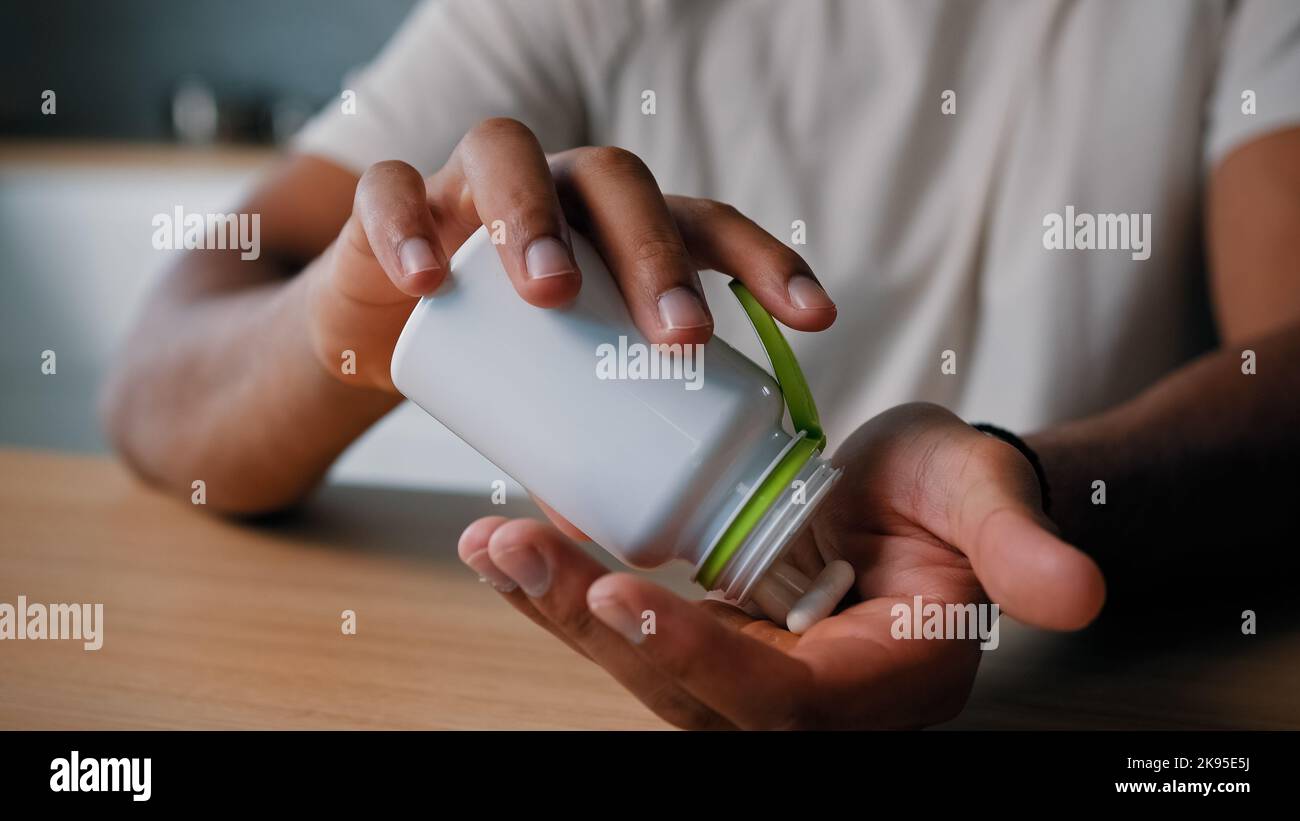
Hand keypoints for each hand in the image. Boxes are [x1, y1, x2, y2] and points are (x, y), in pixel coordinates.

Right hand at [305, 117, 836, 391]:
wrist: (383, 327)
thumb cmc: (500, 354)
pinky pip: (390, 192)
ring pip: (510, 157)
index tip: (816, 321)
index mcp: (617, 231)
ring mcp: (471, 185)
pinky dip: (405, 228)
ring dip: (533, 219)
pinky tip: (426, 280)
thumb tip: (603, 532)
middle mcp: (556, 190)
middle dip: (655, 254)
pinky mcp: (389, 204)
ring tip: (548, 294)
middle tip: (678, 336)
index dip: (764, 263)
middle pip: (617, 184)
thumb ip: (578, 444)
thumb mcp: (553, 396)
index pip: (705, 226)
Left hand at [457, 403, 1104, 728]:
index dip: (698, 655)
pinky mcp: (713, 639)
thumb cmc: (957, 499)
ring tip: (491, 540)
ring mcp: (748, 674)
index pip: (776, 697)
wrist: (923, 501)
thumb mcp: (986, 500)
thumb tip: (1079, 596)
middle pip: (680, 687)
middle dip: (587, 624)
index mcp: (873, 685)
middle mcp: (801, 702)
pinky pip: (633, 627)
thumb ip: (1019, 547)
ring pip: (640, 662)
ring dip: (557, 605)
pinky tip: (515, 538)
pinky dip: (570, 586)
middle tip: (510, 545)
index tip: (619, 596)